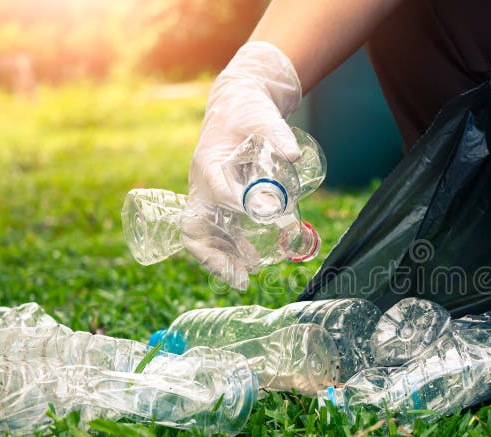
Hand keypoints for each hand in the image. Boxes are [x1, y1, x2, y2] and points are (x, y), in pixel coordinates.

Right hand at [186, 41, 300, 288]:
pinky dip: (232, 249)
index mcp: (208, 162)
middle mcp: (202, 182)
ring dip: (222, 258)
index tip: (260, 217)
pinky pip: (219, 231)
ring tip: (244, 278)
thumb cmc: (248, 111)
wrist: (237, 106)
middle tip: (239, 273)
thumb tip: (293, 154)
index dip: (235, 206)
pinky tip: (252, 262)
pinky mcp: (221, 201)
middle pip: (197, 224)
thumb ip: (278, 134)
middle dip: (213, 253)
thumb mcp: (263, 116)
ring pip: (205, 234)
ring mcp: (209, 194)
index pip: (217, 190)